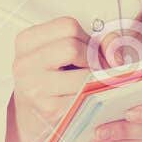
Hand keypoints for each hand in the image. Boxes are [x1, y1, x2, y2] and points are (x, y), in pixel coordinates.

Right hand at [4, 16, 92, 141]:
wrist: (33, 115)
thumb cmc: (54, 78)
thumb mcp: (66, 52)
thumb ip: (97, 43)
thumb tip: (116, 55)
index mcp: (27, 41)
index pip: (68, 26)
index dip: (86, 38)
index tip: (88, 52)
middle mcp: (25, 64)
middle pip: (72, 47)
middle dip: (92, 57)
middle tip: (95, 69)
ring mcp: (35, 88)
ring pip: (82, 74)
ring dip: (97, 78)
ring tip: (94, 82)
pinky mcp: (50, 110)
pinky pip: (86, 96)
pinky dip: (96, 94)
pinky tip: (92, 96)